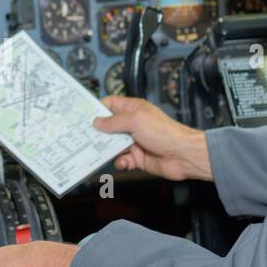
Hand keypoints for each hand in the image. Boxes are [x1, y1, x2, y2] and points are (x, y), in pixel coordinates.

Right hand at [94, 95, 211, 181]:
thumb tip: (98, 122)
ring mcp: (135, 141)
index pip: (111, 104)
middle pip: (109, 127)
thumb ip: (114, 121)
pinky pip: (123, 160)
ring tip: (102, 152)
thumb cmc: (165, 133)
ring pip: (113, 145)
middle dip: (98, 132)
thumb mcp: (135, 121)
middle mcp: (133, 124)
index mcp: (134, 110)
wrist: (182, 155)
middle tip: (85, 137)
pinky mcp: (138, 157)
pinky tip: (123, 162)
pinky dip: (120, 162)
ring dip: (108, 150)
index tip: (84, 115)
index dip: (98, 108)